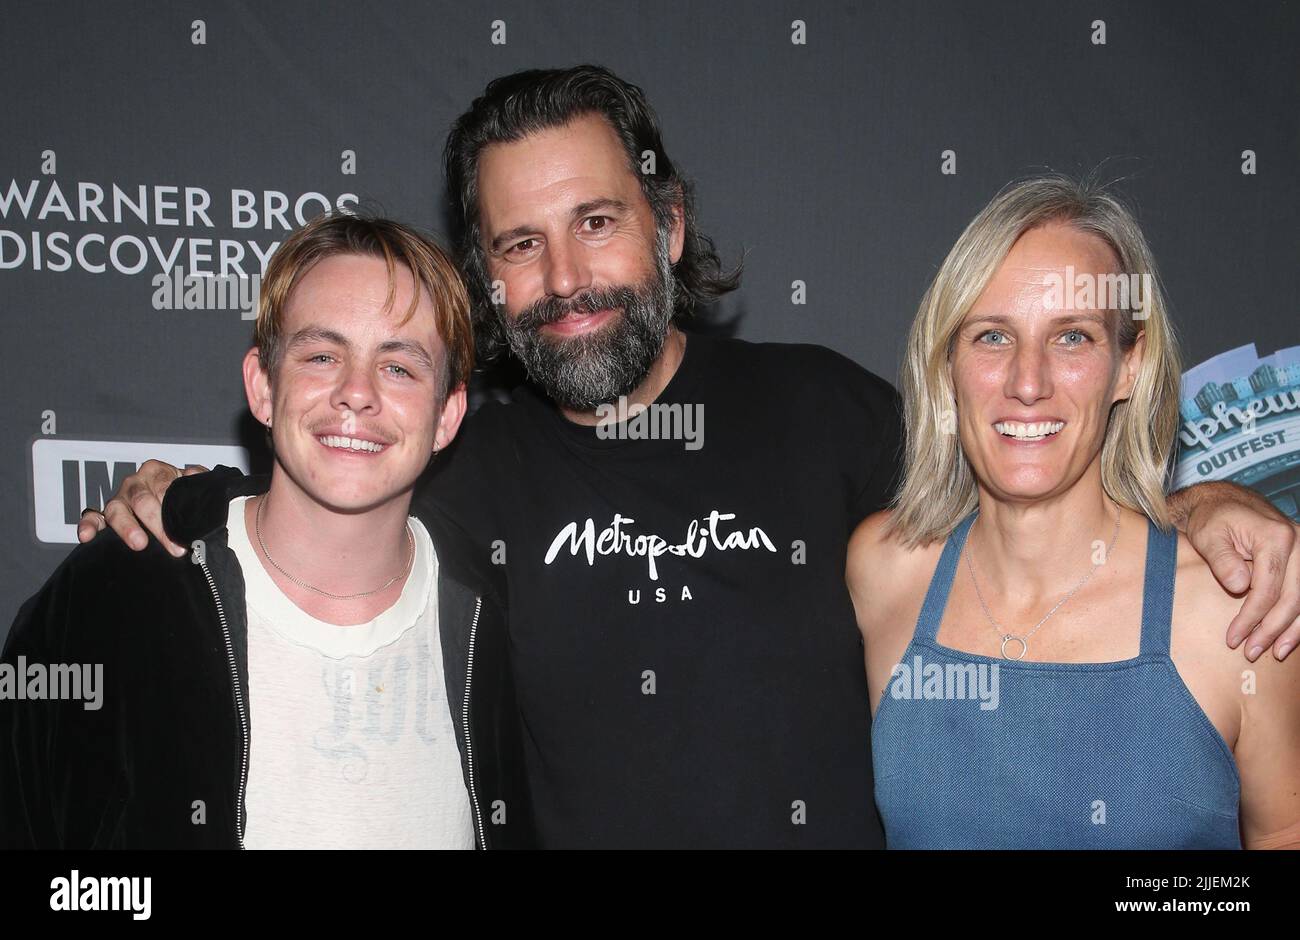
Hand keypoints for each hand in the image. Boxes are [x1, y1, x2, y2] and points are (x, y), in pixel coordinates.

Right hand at [76, 461, 207, 556]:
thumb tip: (194, 474)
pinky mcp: (105, 515)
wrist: (172, 503)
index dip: (173, 508)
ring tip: (139, 543)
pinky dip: (87, 525)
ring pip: (116, 509)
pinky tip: (86, 536)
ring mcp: (118, 499)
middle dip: (159, 525)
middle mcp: (135, 482)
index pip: (163, 488)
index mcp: (157, 471)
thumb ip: (197, 478)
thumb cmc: (182, 494)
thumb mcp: (193, 484)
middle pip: (142, 501)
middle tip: (174, 547)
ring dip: (127, 527)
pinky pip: (92, 517)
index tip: (185, 528)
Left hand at [1177, 483, 1299, 661]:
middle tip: (1252, 651)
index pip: (1266, 589)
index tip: (1233, 639)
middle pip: (1292, 598)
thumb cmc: (1212, 518)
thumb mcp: (1207, 535)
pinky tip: (1290, 636)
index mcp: (1275, 537)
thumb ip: (1223, 560)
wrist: (1224, 502)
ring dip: (1292, 630)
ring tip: (1275, 652)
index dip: (1251, 618)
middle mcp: (1298, 544)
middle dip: (1272, 629)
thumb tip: (1240, 587)